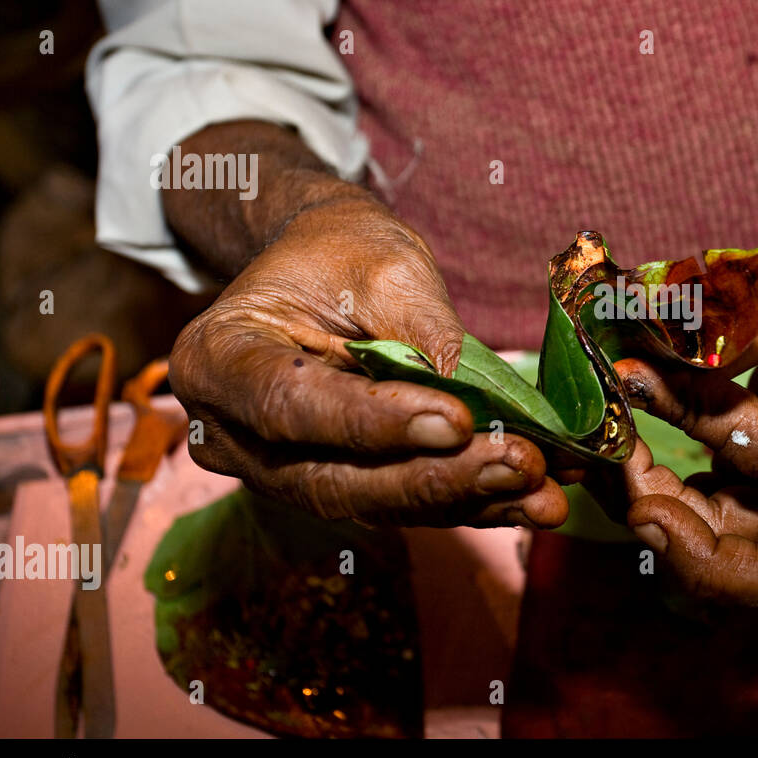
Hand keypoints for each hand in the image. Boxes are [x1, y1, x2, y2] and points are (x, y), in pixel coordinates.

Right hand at [170, 195, 568, 527]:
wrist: (327, 269)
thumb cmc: (340, 253)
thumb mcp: (380, 264)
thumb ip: (419, 329)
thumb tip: (471, 395)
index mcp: (216, 358)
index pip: (292, 404)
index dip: (373, 422)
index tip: (454, 419)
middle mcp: (234, 433)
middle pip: (334, 477)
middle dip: (436, 476)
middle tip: (518, 463)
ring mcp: (280, 471)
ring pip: (374, 502)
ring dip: (466, 500)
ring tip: (541, 494)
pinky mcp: (335, 485)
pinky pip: (401, 504)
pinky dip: (470, 503)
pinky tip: (530, 501)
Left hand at [607, 218, 757, 617]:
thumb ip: (716, 333)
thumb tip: (629, 368)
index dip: (693, 420)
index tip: (634, 377)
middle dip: (700, 556)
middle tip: (634, 500)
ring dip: (679, 539)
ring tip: (624, 472)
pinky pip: (743, 542)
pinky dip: (686, 521)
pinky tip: (646, 474)